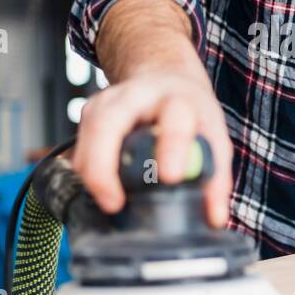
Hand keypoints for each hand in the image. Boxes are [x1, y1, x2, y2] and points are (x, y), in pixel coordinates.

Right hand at [71, 71, 233, 227]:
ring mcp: (107, 101)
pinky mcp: (89, 112)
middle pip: (107, 125)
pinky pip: (79, 146)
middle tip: (114, 204)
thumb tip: (214, 218)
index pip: (175, 119)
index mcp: (177, 100)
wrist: (164, 76)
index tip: (171, 177)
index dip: (172, 147)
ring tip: (108, 202)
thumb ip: (215, 178)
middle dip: (104, 168)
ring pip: (87, 137)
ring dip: (91, 174)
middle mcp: (136, 95)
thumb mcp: (212, 137)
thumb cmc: (189, 112)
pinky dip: (84, 172)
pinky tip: (96, 189)